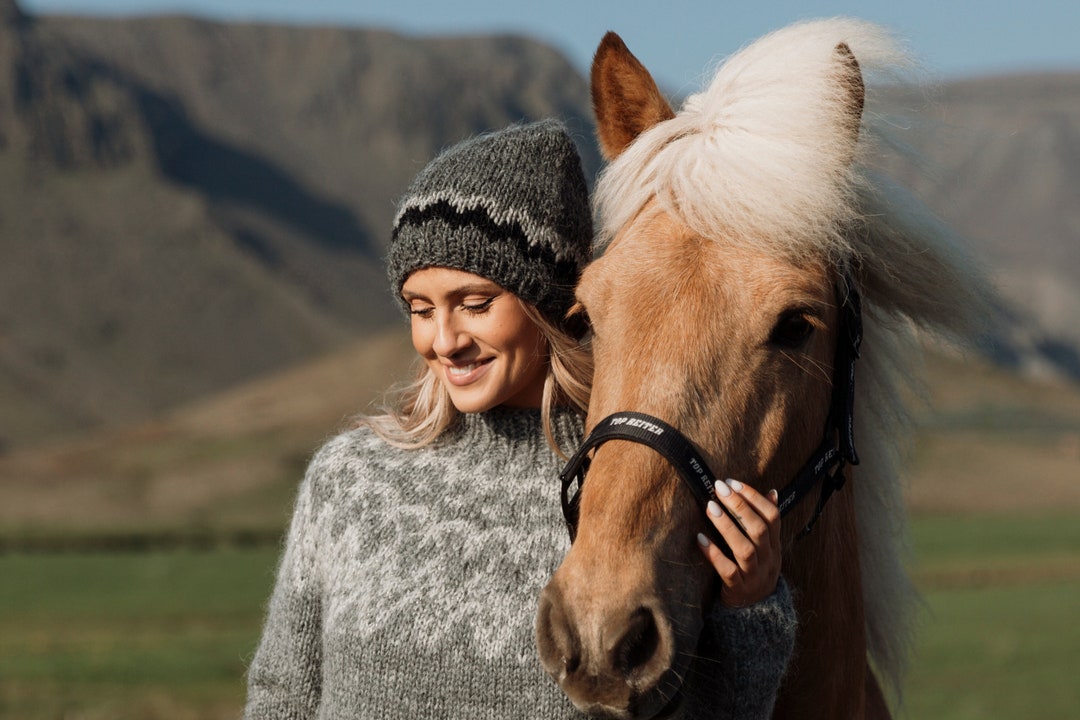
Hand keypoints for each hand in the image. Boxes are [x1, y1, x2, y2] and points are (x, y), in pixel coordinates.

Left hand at [696, 479, 781, 607]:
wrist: (756, 614)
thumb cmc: (756, 571)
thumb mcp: (768, 549)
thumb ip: (768, 523)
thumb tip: (772, 491)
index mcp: (775, 546)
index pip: (772, 516)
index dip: (754, 497)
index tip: (733, 482)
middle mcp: (768, 559)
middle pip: (758, 529)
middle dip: (739, 506)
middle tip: (719, 488)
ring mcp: (754, 575)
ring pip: (745, 549)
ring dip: (727, 526)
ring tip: (710, 507)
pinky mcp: (738, 590)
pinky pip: (728, 571)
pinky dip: (714, 554)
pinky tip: (700, 539)